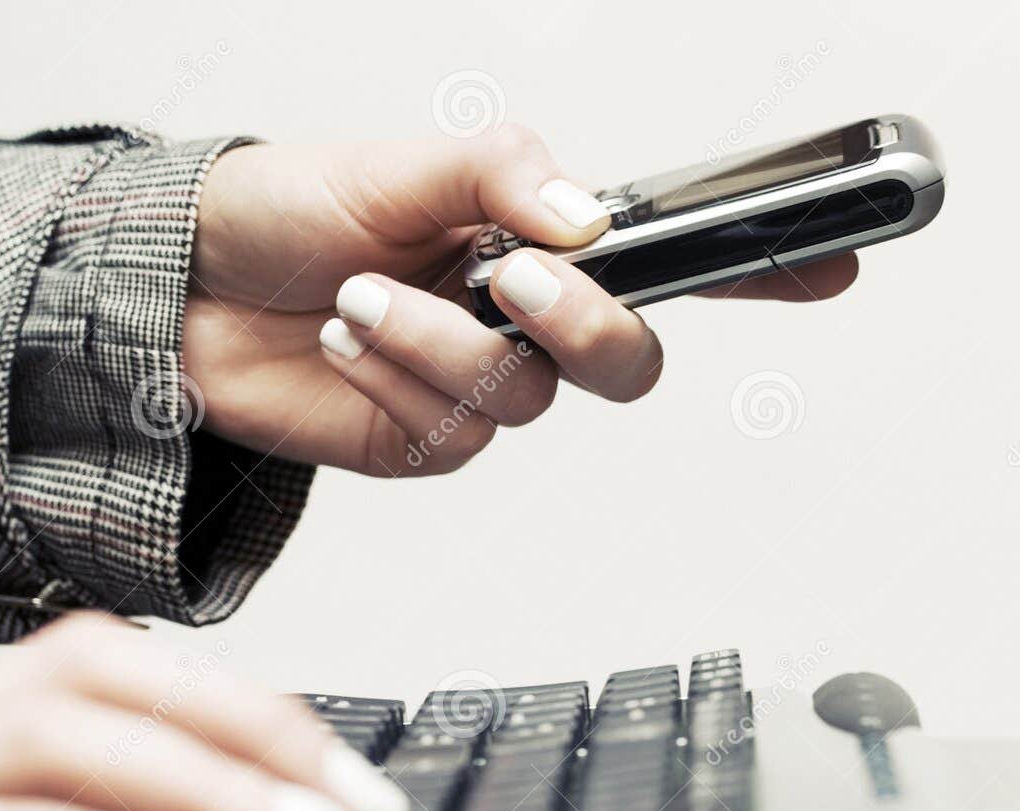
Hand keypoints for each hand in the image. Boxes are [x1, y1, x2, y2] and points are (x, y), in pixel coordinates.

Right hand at [0, 614, 406, 810]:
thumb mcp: (63, 805)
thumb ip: (153, 799)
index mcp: (58, 692)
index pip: (193, 687)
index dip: (291, 734)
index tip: (370, 794)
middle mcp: (4, 709)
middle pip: (144, 693)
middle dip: (264, 748)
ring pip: (72, 744)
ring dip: (195, 788)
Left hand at [185, 127, 857, 475]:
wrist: (180, 289)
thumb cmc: (289, 212)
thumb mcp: (399, 162)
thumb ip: (500, 174)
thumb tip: (583, 219)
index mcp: (542, 241)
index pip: (678, 262)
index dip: (767, 268)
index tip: (839, 259)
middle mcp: (528, 321)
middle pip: (631, 361)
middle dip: (583, 326)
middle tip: (512, 279)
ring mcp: (484, 386)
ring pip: (530, 396)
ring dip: (442, 340)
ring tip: (363, 293)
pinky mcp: (432, 439)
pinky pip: (456, 426)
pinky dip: (396, 372)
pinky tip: (343, 334)